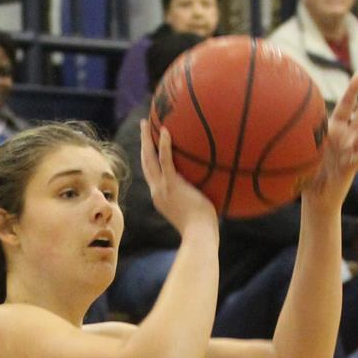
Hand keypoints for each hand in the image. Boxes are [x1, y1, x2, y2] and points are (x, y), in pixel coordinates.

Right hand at [139, 122, 216, 237]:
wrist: (199, 235)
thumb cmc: (203, 228)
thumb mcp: (196, 212)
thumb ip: (198, 198)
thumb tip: (214, 190)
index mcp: (160, 197)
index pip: (152, 174)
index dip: (149, 158)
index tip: (150, 146)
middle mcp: (157, 191)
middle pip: (145, 163)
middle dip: (143, 144)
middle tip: (144, 127)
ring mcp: (162, 188)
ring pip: (149, 159)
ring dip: (146, 139)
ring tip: (146, 122)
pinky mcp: (172, 185)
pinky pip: (166, 161)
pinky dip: (164, 146)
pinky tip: (165, 130)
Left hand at [303, 71, 357, 212]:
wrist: (317, 196)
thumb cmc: (309, 169)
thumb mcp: (304, 146)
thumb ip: (303, 132)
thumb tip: (285, 111)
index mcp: (336, 129)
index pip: (346, 105)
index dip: (353, 89)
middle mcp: (347, 138)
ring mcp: (350, 152)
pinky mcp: (349, 169)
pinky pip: (357, 161)